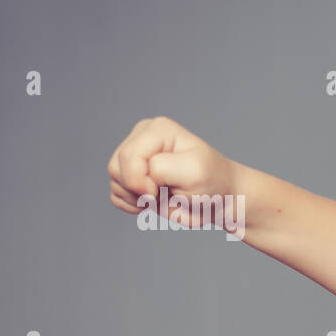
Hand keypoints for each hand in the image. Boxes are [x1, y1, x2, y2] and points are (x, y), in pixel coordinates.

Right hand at [107, 116, 245, 229]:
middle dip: (139, 189)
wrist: (220, 198)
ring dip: (137, 198)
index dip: (143, 181)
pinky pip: (116, 195)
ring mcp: (134, 156)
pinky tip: (154, 201)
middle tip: (167, 193)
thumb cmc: (211, 183)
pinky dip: (133, 205)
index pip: (130, 157)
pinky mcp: (131, 175)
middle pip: (116, 168)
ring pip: (115, 182)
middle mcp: (141, 138)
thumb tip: (137, 177)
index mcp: (157, 130)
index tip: (167, 190)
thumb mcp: (193, 172)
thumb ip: (160, 168)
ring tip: (163, 196)